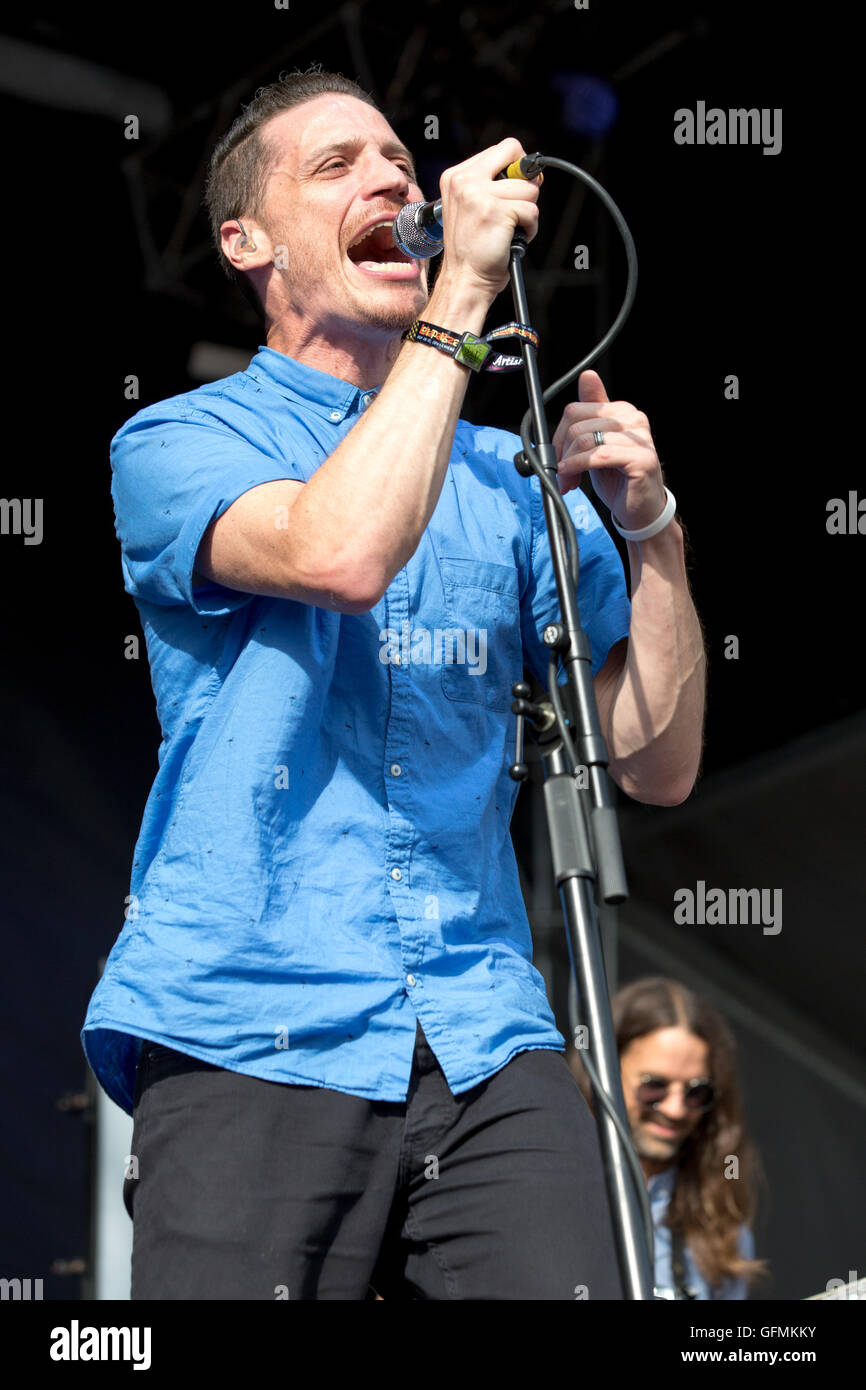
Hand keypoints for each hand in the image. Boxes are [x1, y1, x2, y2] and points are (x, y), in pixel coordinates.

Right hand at [436, 139, 541, 298]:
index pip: (503, 148)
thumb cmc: (473, 250)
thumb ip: (493, 184)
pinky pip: (532, 212)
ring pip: (528, 190)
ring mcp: (478, 195)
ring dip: (526, 213)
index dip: (517, 166)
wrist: (465, 280)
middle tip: (516, 209)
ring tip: (508, 230)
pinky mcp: (496, 211)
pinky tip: (512, 239)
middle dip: (524, 184)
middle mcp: (464, 181)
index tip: (517, 187)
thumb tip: (532, 172)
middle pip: (517, 157)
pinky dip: (529, 229)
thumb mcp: (474, 206)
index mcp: (456, 176)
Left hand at [551, 370, 667, 532]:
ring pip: (585, 439)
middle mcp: (634, 420)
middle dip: (561, 452)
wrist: (641, 511)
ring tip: (568, 481)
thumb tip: (587, 377)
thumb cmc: (619, 479)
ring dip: (568, 464)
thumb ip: (590, 415)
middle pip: (578, 424)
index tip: (557, 457)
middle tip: (560, 474)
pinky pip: (599, 456)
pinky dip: (578, 466)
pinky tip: (571, 477)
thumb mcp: (598, 444)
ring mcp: (640, 439)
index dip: (559, 435)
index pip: (577, 410)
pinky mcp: (641, 459)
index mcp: (623, 412)